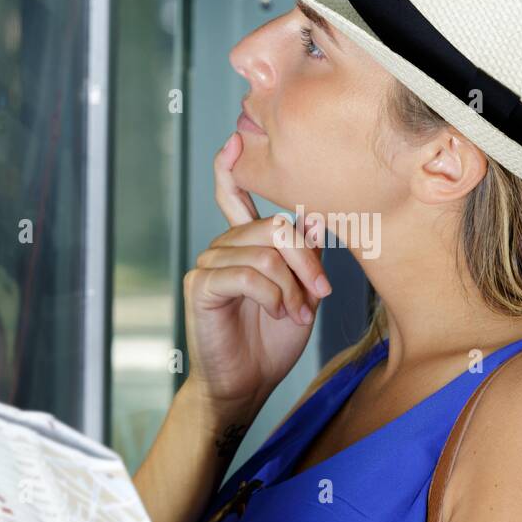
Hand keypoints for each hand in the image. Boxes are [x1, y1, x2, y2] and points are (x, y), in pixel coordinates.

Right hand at [182, 132, 331, 410]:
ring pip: (265, 253)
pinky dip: (272, 296)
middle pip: (274, 227)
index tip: (235, 138)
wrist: (247, 383)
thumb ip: (304, 256)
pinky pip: (246, 275)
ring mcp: (209, 263)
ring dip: (291, 289)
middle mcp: (223, 246)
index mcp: (245, 243)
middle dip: (306, 261)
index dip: (231, 167)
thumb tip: (316, 218)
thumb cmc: (271, 341)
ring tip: (295, 315)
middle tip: (320, 294)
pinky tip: (277, 313)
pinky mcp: (201, 286)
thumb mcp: (300, 294)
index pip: (233, 195)